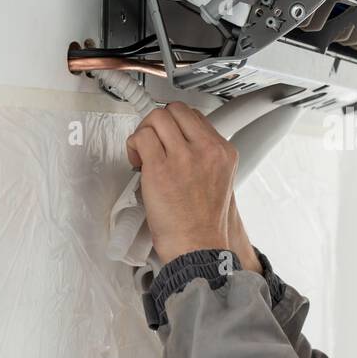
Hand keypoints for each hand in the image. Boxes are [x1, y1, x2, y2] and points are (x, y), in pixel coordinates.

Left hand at [126, 103, 237, 265]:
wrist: (198, 247)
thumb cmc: (204, 223)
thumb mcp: (219, 181)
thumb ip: (205, 157)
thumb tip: (179, 143)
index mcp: (223, 152)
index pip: (196, 116)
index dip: (177, 125)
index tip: (168, 135)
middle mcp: (206, 150)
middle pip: (176, 110)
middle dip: (159, 123)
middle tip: (153, 142)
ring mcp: (183, 157)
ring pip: (157, 118)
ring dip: (145, 132)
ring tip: (144, 153)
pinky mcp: (160, 168)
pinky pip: (140, 138)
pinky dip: (133, 146)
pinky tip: (137, 163)